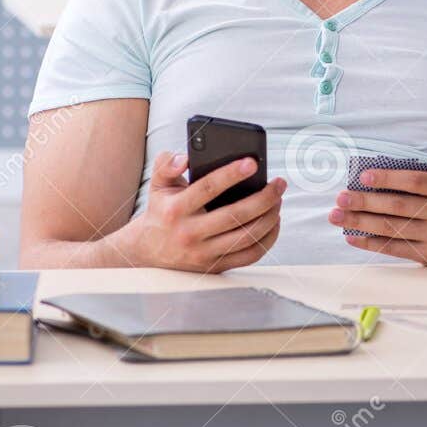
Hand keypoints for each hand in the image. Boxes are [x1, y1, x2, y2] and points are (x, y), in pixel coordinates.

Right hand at [114, 151, 285, 272]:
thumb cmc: (161, 211)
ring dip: (270, 217)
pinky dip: (268, 238)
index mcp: (176, 209)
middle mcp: (189, 234)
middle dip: (264, 197)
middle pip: (236, 216)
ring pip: (247, 237)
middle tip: (279, 183)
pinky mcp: (216, 267)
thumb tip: (184, 158)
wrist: (147, 252)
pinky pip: (251, 255)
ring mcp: (204, 254)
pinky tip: (273, 222)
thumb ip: (167, 165)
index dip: (231, 174)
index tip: (252, 162)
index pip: (207, 188)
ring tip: (278, 200)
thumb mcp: (158, 185)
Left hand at [330, 168, 426, 265]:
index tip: (362, 176)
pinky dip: (370, 242)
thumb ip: (420, 184)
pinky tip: (352, 237)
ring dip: (360, 222)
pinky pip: (394, 248)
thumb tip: (373, 183)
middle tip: (340, 198)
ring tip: (337, 216)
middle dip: (364, 202)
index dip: (387, 178)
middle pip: (397, 207)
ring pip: (392, 228)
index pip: (414, 181)